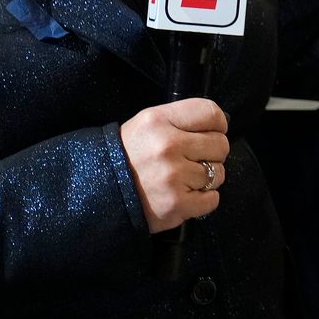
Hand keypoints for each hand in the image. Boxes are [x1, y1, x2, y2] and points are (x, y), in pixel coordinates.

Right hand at [119, 98, 229, 232]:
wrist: (97, 193)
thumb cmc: (130, 156)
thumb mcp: (148, 123)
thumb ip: (182, 118)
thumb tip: (220, 125)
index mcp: (159, 121)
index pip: (211, 114)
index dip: (217, 125)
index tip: (210, 133)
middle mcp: (167, 147)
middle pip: (221, 145)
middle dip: (212, 153)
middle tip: (192, 159)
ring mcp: (172, 177)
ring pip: (219, 173)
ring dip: (207, 178)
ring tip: (184, 179)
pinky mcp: (176, 204)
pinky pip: (212, 199)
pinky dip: (204, 200)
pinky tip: (186, 195)